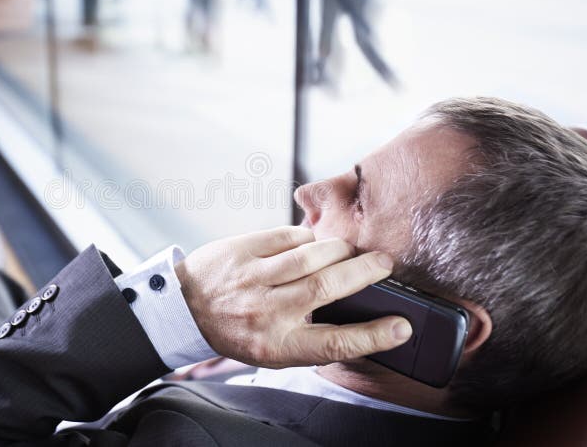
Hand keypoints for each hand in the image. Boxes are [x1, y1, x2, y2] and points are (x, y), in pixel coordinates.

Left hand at [175, 226, 412, 368]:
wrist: (184, 306)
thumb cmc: (237, 330)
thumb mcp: (273, 348)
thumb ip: (312, 338)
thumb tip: (363, 322)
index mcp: (277, 345)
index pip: (334, 343)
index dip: (374, 336)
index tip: (402, 327)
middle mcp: (265, 312)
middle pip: (328, 287)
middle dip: (365, 273)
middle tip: (384, 265)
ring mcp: (252, 277)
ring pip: (312, 255)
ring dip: (340, 250)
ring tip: (349, 252)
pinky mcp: (242, 249)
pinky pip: (289, 237)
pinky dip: (308, 239)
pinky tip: (310, 246)